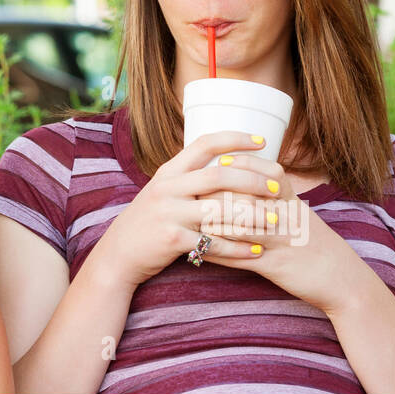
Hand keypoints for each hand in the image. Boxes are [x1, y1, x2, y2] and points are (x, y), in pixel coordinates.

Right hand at [93, 131, 279, 288]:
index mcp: (168, 171)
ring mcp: (169, 213)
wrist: (118, 254)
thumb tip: (225, 165)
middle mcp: (168, 188)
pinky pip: (213, 244)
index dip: (235, 139)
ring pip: (220, 211)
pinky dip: (238, 249)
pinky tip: (256, 251)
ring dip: (252, 216)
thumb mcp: (162, 192)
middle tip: (276, 188)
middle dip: (252, 180)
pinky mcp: (172, 239)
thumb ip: (187, 179)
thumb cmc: (148, 222)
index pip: (204, 143)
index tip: (262, 141)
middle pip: (218, 175)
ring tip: (275, 220)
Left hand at [191, 153, 364, 314]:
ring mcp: (278, 240)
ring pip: (238, 225)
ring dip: (210, 223)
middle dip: (215, 194)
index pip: (266, 171)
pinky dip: (217, 253)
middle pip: (246, 195)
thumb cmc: (317, 244)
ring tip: (188, 219)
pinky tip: (197, 250)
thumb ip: (276, 195)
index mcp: (293, 200)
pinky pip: (239, 257)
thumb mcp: (301, 213)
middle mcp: (285, 215)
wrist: (343, 279)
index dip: (240, 164)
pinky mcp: (273, 265)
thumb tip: (244, 177)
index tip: (218, 160)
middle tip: (191, 192)